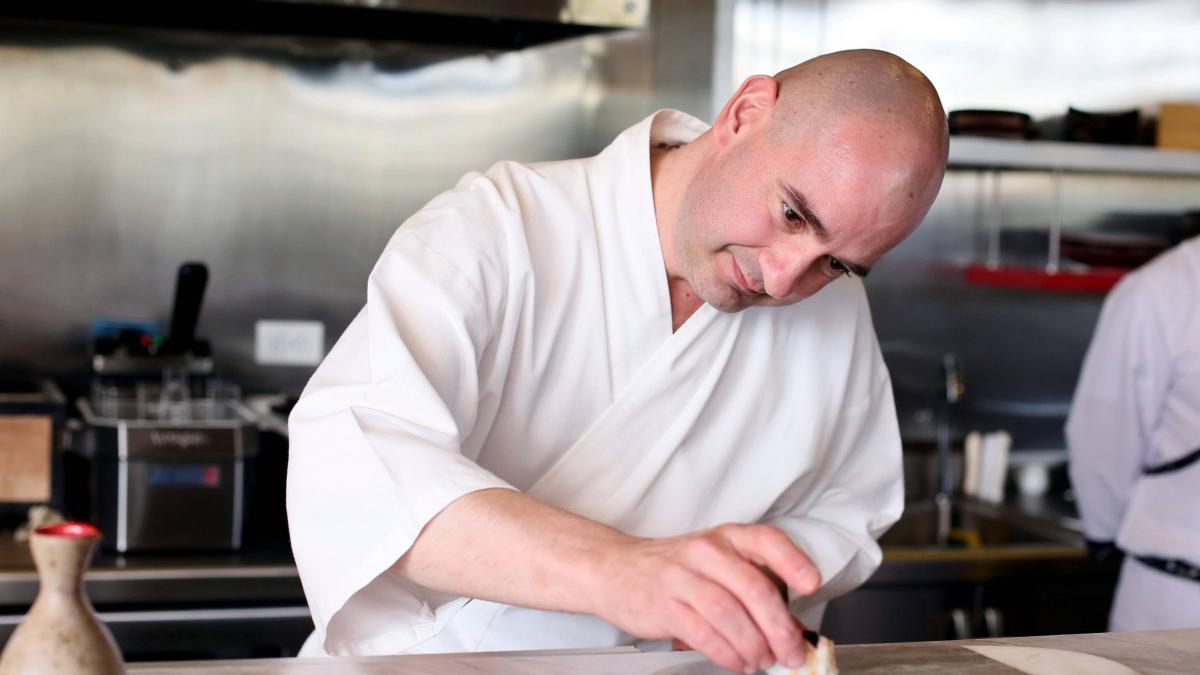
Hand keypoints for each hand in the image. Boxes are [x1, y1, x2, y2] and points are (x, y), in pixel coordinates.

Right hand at [589, 523, 820, 672]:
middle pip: (753, 588)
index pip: (766, 540)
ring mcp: (681, 577)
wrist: (613, 569)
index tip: (811, 586)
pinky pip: (703, 634)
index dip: (793, 562)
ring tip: (762, 661)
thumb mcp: (716, 566)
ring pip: (730, 614)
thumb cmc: (673, 570)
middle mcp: (705, 551)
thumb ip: (753, 590)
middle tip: (792, 652)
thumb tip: (794, 629)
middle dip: (780, 628)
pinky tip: (736, 662)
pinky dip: (727, 653)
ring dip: (754, 645)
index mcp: (726, 538)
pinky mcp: (663, 606)